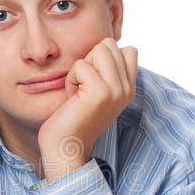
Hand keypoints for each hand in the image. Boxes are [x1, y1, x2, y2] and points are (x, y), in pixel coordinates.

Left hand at [37, 38, 137, 182]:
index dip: (103, 58)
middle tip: (82, 87)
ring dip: (81, 68)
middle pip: (110, 45)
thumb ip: (106, 72)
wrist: (66, 149)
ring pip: (99, 49)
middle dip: (90, 60)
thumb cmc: (72, 120)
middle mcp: (127, 89)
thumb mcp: (96, 94)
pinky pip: (81, 64)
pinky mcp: (100, 93)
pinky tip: (72, 98)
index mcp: (128, 89)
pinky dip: (71, 79)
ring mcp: (116, 90)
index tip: (92, 82)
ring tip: (78, 91)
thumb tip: (104, 47)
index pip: (128, 50)